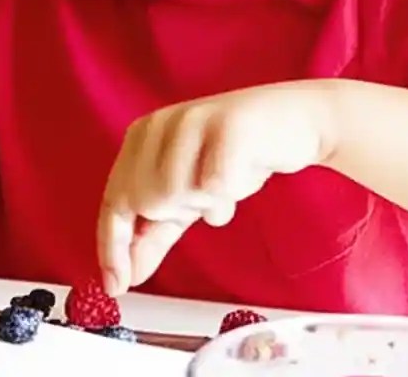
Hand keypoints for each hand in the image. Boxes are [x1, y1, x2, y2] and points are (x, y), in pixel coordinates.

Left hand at [97, 81, 335, 296]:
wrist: (296, 123)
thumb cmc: (234, 160)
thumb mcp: (186, 200)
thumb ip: (152, 235)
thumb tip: (126, 276)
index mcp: (138, 139)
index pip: (114, 201)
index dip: (112, 247)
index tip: (115, 287)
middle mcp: (156, 126)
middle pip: (143, 203)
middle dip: (177, 214)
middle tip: (206, 197)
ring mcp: (188, 121)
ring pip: (173, 195)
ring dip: (207, 203)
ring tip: (226, 183)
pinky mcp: (226, 125)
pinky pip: (215, 184)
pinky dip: (229, 194)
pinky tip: (243, 176)